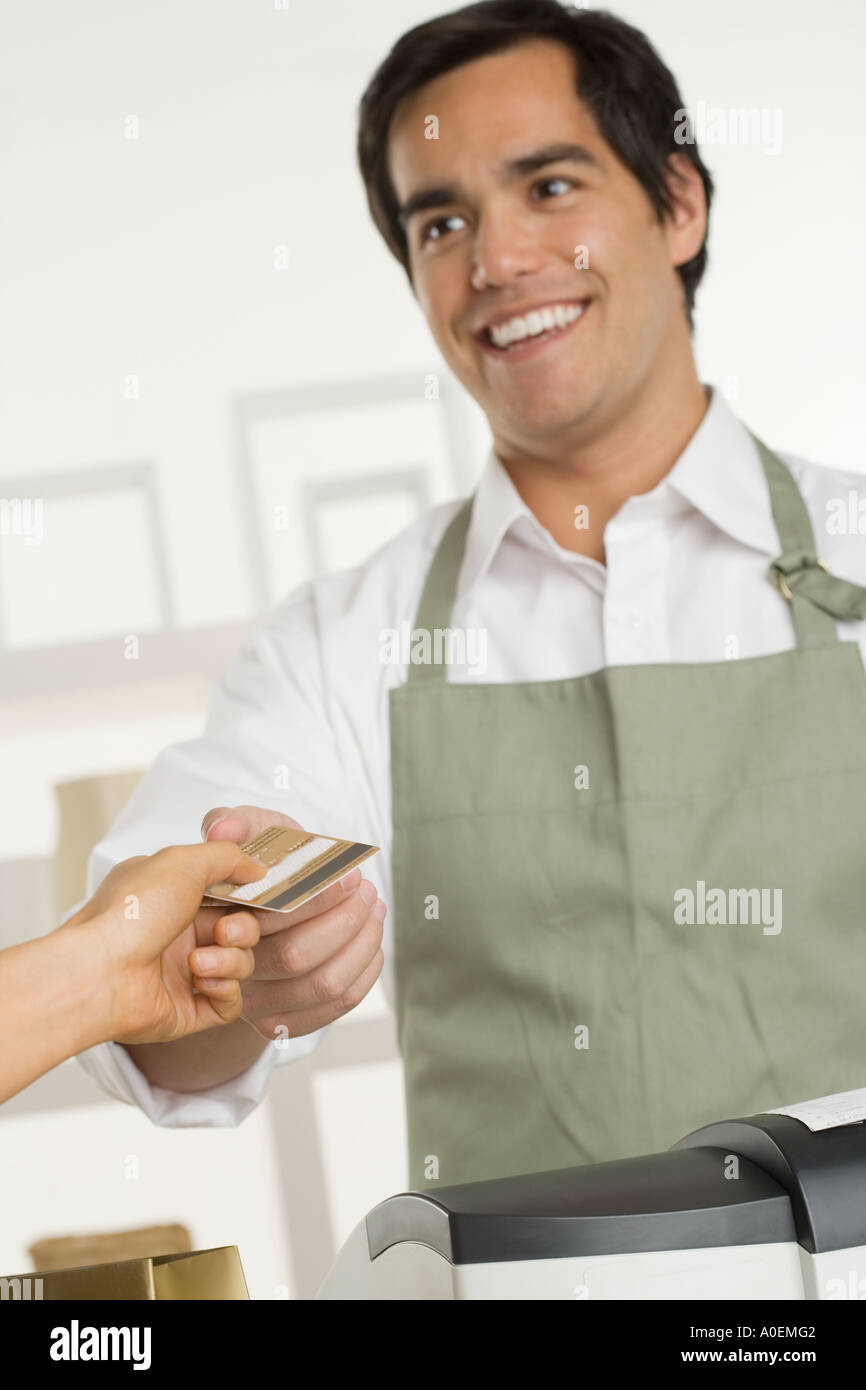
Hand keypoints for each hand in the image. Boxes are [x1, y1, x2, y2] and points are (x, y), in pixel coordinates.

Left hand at [64, 841, 266, 1044]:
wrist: (98, 972)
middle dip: (243, 929)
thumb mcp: (181, 862)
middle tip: (224, 931)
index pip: (228, 894)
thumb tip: (257, 867)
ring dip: (230, 960)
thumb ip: (226, 856)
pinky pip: (230, 1002)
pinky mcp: (188, 1009)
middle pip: (242, 929)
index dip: (248, 894)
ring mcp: (183, 972)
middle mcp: (179, 933)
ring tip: (197, 961)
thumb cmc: (130, 914)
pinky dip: (224, 989)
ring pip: (240, 964)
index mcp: (174, 897)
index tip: (261, 893)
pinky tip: (202, 981)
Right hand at [200, 805, 385, 1041]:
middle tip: (365, 888)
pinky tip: (373, 942)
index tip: (349, 875)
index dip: (312, 901)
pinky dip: (363, 972)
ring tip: (374, 906)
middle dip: (343, 921)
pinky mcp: (280, 1022)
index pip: (263, 920)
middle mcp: (225, 972)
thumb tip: (224, 830)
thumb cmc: (264, 857)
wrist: (267, 895)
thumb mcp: (249, 829)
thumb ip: (234, 822)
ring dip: (360, 944)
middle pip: (294, 958)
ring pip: (321, 985)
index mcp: (212, 924)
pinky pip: (334, 1005)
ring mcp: (253, 1004)